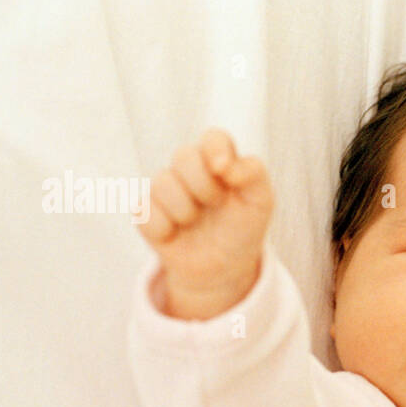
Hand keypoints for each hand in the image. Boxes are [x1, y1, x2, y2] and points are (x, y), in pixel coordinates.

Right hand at [135, 127, 274, 319]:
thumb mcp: (260, 202)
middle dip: (203, 185)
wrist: (223, 268)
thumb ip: (253, 174)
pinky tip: (175, 235)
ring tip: (196, 222)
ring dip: (185, 210)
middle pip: (184, 155)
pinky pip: (144, 211)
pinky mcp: (146, 211)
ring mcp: (166, 188)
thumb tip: (226, 165)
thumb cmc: (242, 229)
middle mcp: (190, 169)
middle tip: (216, 205)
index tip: (221, 169)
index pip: (214, 138)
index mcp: (219, 161)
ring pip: (162, 182)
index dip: (215, 149)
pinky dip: (163, 228)